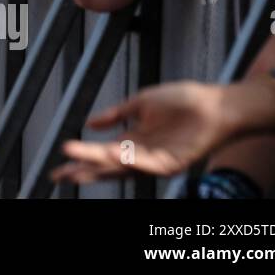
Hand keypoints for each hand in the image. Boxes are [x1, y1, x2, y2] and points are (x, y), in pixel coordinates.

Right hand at [51, 81, 234, 183]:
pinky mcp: (173, 163)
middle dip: (82, 170)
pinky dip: (129, 161)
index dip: (81, 155)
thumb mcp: (141, 103)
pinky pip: (147, 165)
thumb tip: (89, 123)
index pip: (102, 152)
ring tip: (76, 164)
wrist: (216, 104)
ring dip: (98, 167)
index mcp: (134, 140)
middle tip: (58, 174)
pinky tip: (112, 155)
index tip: (60, 157)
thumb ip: (116, 114)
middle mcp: (142, 154)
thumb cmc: (183, 100)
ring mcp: (157, 161)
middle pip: (107, 166)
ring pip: (122, 168)